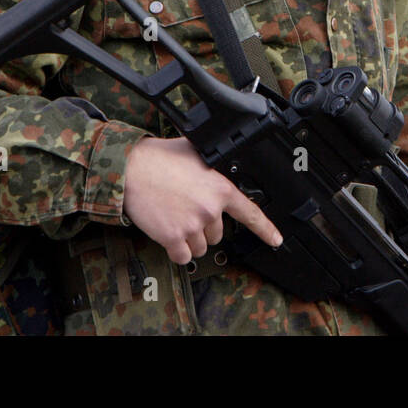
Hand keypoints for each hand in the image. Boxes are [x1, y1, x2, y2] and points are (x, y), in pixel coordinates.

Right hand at [122, 136, 283, 263]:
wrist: (130, 169)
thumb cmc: (158, 158)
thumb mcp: (195, 151)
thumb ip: (211, 164)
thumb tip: (218, 159)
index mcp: (219, 188)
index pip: (249, 213)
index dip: (266, 229)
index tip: (276, 239)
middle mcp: (210, 209)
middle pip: (216, 234)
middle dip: (202, 226)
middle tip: (185, 208)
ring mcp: (192, 225)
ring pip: (199, 248)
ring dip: (188, 239)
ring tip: (173, 216)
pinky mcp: (173, 237)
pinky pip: (182, 256)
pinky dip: (175, 249)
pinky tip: (167, 231)